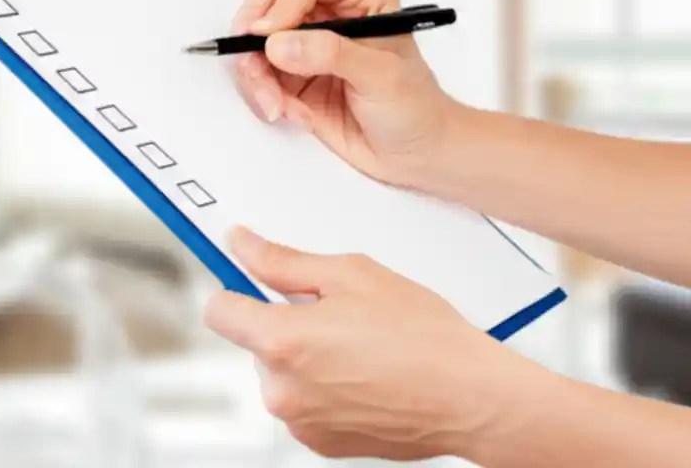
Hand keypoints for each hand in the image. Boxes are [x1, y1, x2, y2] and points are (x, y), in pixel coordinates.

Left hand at [204, 227, 553, 460]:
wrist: (472, 397)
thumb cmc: (424, 337)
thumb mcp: (351, 275)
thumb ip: (283, 261)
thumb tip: (242, 246)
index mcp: (282, 342)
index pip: (218, 310)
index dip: (236, 289)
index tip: (251, 282)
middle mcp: (281, 389)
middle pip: (254, 342)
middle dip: (285, 324)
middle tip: (337, 313)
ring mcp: (300, 422)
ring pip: (282, 374)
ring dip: (306, 358)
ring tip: (360, 346)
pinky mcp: (321, 444)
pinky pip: (305, 403)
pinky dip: (325, 388)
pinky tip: (366, 375)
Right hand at [232, 0, 462, 187]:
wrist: (411, 152)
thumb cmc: (414, 106)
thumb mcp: (381, 75)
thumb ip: (331, 54)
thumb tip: (280, 44)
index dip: (283, 3)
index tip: (270, 37)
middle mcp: (327, 9)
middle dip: (254, 34)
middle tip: (255, 65)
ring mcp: (303, 42)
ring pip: (254, 40)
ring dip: (257, 76)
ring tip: (280, 107)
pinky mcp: (288, 74)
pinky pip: (256, 75)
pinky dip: (264, 97)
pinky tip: (296, 115)